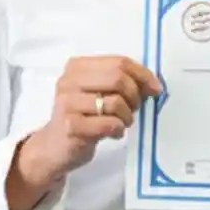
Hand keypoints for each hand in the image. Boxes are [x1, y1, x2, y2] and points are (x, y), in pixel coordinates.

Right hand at [11, 56, 161, 195]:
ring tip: (121, 123)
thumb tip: (153, 84)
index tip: (155, 88)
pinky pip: (109, 124)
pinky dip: (118, 129)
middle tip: (134, 108)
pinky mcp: (71, 125)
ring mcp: (67, 102)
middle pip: (118, 78)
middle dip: (135, 95)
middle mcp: (69, 80)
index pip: (119, 62)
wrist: (54, 147)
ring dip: (127, 116)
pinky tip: (113, 132)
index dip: (142, 75)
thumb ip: (121, 83)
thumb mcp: (98, 93)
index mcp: (78, 66)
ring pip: (115, 102)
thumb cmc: (82, 117)